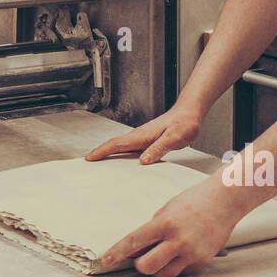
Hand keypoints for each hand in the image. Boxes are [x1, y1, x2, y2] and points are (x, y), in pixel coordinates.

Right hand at [85, 104, 203, 163]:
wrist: (190, 114)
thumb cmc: (184, 124)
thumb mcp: (174, 138)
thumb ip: (158, 149)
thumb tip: (143, 161)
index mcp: (142, 136)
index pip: (116, 144)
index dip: (102, 151)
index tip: (89, 158)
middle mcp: (139, 136)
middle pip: (113, 145)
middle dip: (99, 152)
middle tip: (87, 163)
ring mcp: (142, 137)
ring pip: (120, 146)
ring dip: (108, 153)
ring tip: (98, 163)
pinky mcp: (148, 140)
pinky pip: (129, 148)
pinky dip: (120, 153)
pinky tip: (121, 161)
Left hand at [100, 178, 244, 276]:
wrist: (225, 200)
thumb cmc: (194, 202)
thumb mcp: (168, 209)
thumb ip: (154, 228)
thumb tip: (138, 249)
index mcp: (165, 223)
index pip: (134, 241)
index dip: (117, 253)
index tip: (105, 261)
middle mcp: (178, 240)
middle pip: (147, 267)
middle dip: (140, 266)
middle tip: (142, 258)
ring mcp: (192, 252)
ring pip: (164, 275)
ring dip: (158, 270)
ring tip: (162, 257)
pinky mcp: (202, 261)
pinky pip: (181, 273)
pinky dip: (176, 267)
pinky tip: (182, 253)